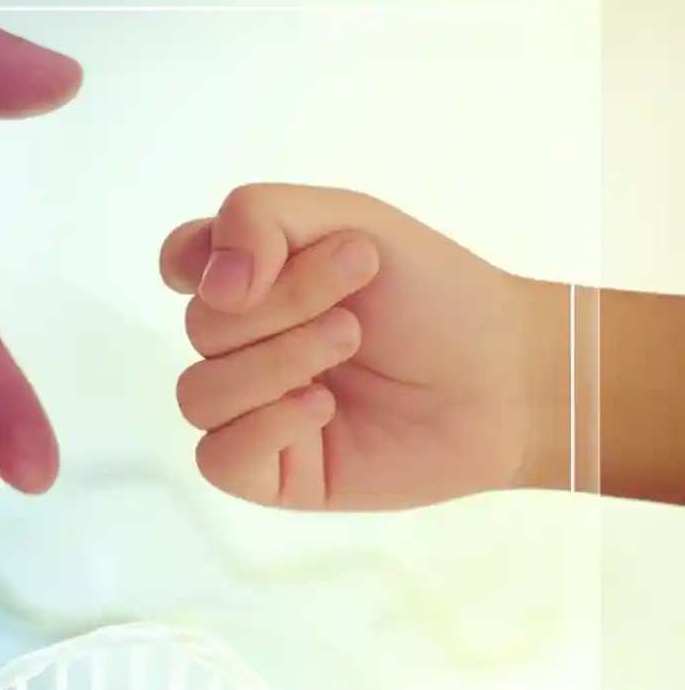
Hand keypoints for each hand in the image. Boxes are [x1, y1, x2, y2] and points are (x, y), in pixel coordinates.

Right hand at [161, 185, 553, 510]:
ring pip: (199, 393)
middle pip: (199, 326)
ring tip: (349, 343)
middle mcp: (244, 346)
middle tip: (359, 294)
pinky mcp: (273, 472)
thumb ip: (260, 218)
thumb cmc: (434, 293)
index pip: (181, 265)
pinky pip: (218, 456)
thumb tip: (208, 286)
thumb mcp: (352, 220)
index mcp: (255, 282)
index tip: (257, 259)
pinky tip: (322, 408)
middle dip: (281, 303)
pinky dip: (265, 427)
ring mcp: (254, 411)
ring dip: (276, 362)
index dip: (198, 261)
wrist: (508, 374)